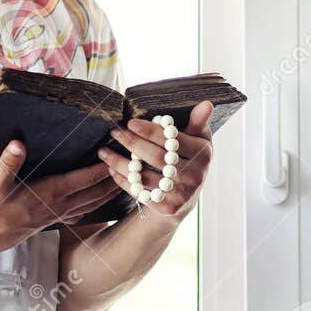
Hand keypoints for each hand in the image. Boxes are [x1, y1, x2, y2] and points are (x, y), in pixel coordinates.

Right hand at [0, 141, 122, 259]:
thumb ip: (8, 164)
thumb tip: (18, 143)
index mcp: (50, 193)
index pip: (85, 178)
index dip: (102, 166)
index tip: (118, 152)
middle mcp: (58, 205)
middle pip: (97, 192)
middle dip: (116, 179)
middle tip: (134, 166)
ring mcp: (56, 216)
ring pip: (93, 204)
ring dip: (110, 192)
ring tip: (127, 182)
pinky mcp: (51, 222)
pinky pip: (82, 212)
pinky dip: (95, 205)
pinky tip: (98, 202)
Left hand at [96, 99, 214, 220]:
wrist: (186, 196)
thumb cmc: (188, 159)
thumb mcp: (197, 140)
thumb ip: (197, 122)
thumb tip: (206, 103)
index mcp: (204, 154)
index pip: (173, 140)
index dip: (150, 131)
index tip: (130, 123)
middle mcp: (196, 175)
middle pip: (157, 157)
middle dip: (132, 143)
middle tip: (115, 132)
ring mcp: (183, 193)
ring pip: (145, 176)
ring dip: (120, 163)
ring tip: (104, 151)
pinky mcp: (168, 208)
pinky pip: (140, 192)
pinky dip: (123, 181)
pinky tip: (112, 168)